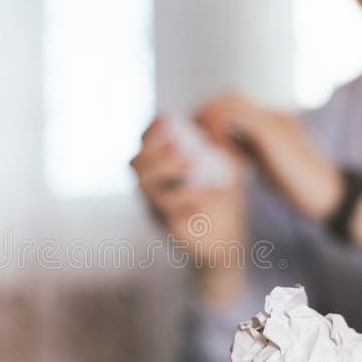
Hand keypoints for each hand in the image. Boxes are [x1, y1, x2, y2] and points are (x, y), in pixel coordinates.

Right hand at [131, 117, 248, 306]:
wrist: (226, 244)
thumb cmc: (220, 201)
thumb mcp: (221, 168)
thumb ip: (217, 146)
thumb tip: (218, 117)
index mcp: (159, 172)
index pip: (142, 145)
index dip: (149, 131)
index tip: (167, 120)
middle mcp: (152, 190)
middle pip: (135, 164)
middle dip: (154, 150)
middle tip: (179, 146)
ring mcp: (159, 211)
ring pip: (146, 188)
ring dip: (166, 171)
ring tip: (191, 164)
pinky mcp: (172, 231)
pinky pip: (170, 215)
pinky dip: (189, 199)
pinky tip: (209, 194)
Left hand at [197, 94, 361, 247]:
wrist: (328, 194)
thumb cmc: (298, 184)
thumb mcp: (268, 163)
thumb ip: (249, 152)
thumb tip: (227, 155)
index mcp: (271, 119)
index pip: (233, 103)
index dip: (211, 115)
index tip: (196, 137)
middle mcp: (272, 112)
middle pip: (228, 96)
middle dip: (204, 113)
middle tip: (190, 138)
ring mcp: (273, 118)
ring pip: (229, 100)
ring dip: (208, 119)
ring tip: (200, 143)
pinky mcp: (272, 132)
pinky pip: (235, 117)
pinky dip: (219, 129)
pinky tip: (216, 150)